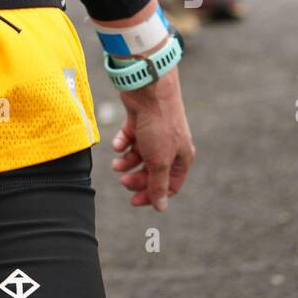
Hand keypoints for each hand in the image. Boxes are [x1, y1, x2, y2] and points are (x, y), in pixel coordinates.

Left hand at [111, 69, 194, 212]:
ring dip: (126, 162)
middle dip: (137, 178)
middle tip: (123, 181)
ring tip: (116, 163)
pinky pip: (129, 138)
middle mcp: (169, 145)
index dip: (152, 194)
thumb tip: (161, 207)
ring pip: (138, 155)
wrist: (148, 89)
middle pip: (152, 171)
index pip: (169, 184)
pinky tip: (118, 144)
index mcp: (181, 157)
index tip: (134, 200)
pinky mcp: (139, 121)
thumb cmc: (159, 125)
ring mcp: (154, 133)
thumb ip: (158, 184)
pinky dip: (122, 143)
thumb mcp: (159, 160)